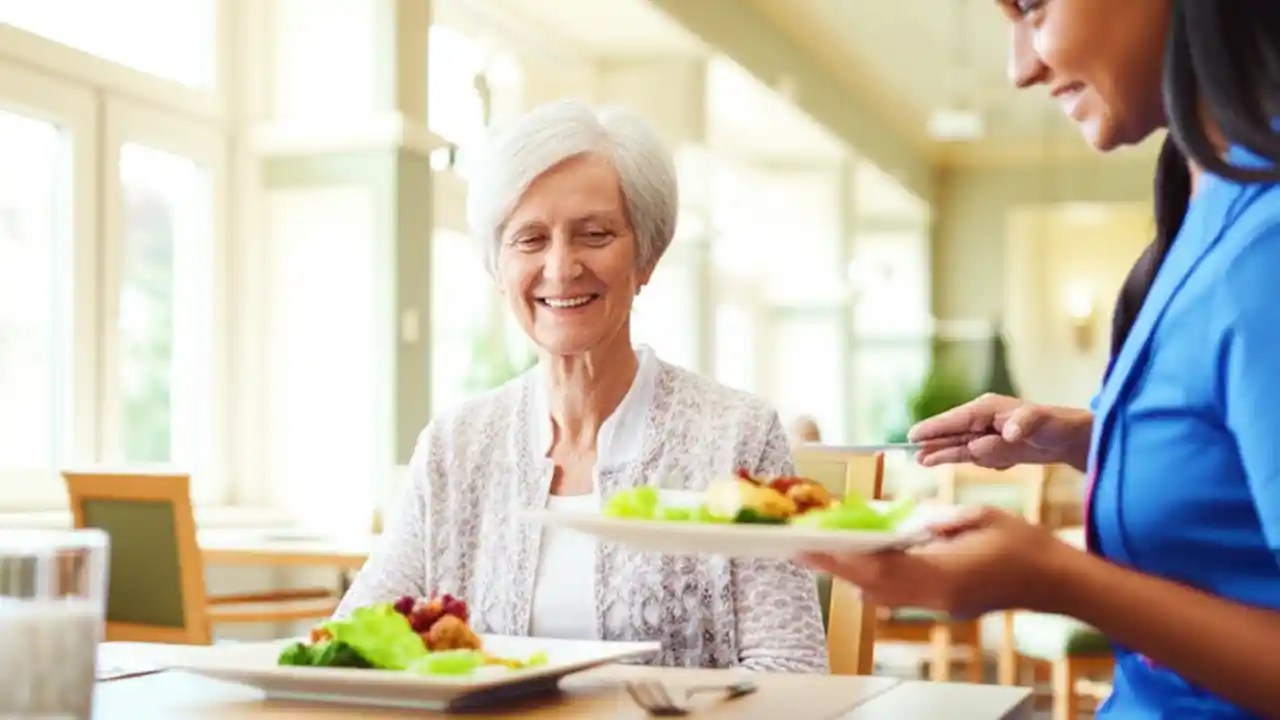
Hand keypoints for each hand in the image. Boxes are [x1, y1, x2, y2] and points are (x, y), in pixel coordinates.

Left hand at [798, 507, 1077, 617]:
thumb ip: (936, 522)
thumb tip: (901, 524)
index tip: (807, 547)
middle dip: (836, 568)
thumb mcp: (976, 517)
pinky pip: (900, 598)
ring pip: (882, 596)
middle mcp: (935, 597)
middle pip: (871, 587)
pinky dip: (877, 581)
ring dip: (854, 576)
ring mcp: (941, 606)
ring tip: (827, 554)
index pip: (876, 569)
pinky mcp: (946, 606)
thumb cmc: (1023, 543)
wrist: (1056, 581)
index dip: (838, 559)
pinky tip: (866, 562)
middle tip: (803, 550)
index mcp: (942, 574)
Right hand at [908, 393, 1092, 470]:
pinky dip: (967, 459)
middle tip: (912, 452)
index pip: (955, 419)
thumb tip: (1007, 433)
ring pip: (959, 446)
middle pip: (952, 433)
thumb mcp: (1042, 422)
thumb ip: (1024, 424)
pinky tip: (957, 462)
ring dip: (943, 453)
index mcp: (988, 409)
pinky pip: (974, 455)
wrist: (1072, 439)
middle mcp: (984, 421)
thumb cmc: (1057, 425)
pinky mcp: (995, 449)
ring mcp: (988, 435)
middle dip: (933, 442)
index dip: (934, 427)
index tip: (914, 435)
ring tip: (921, 460)